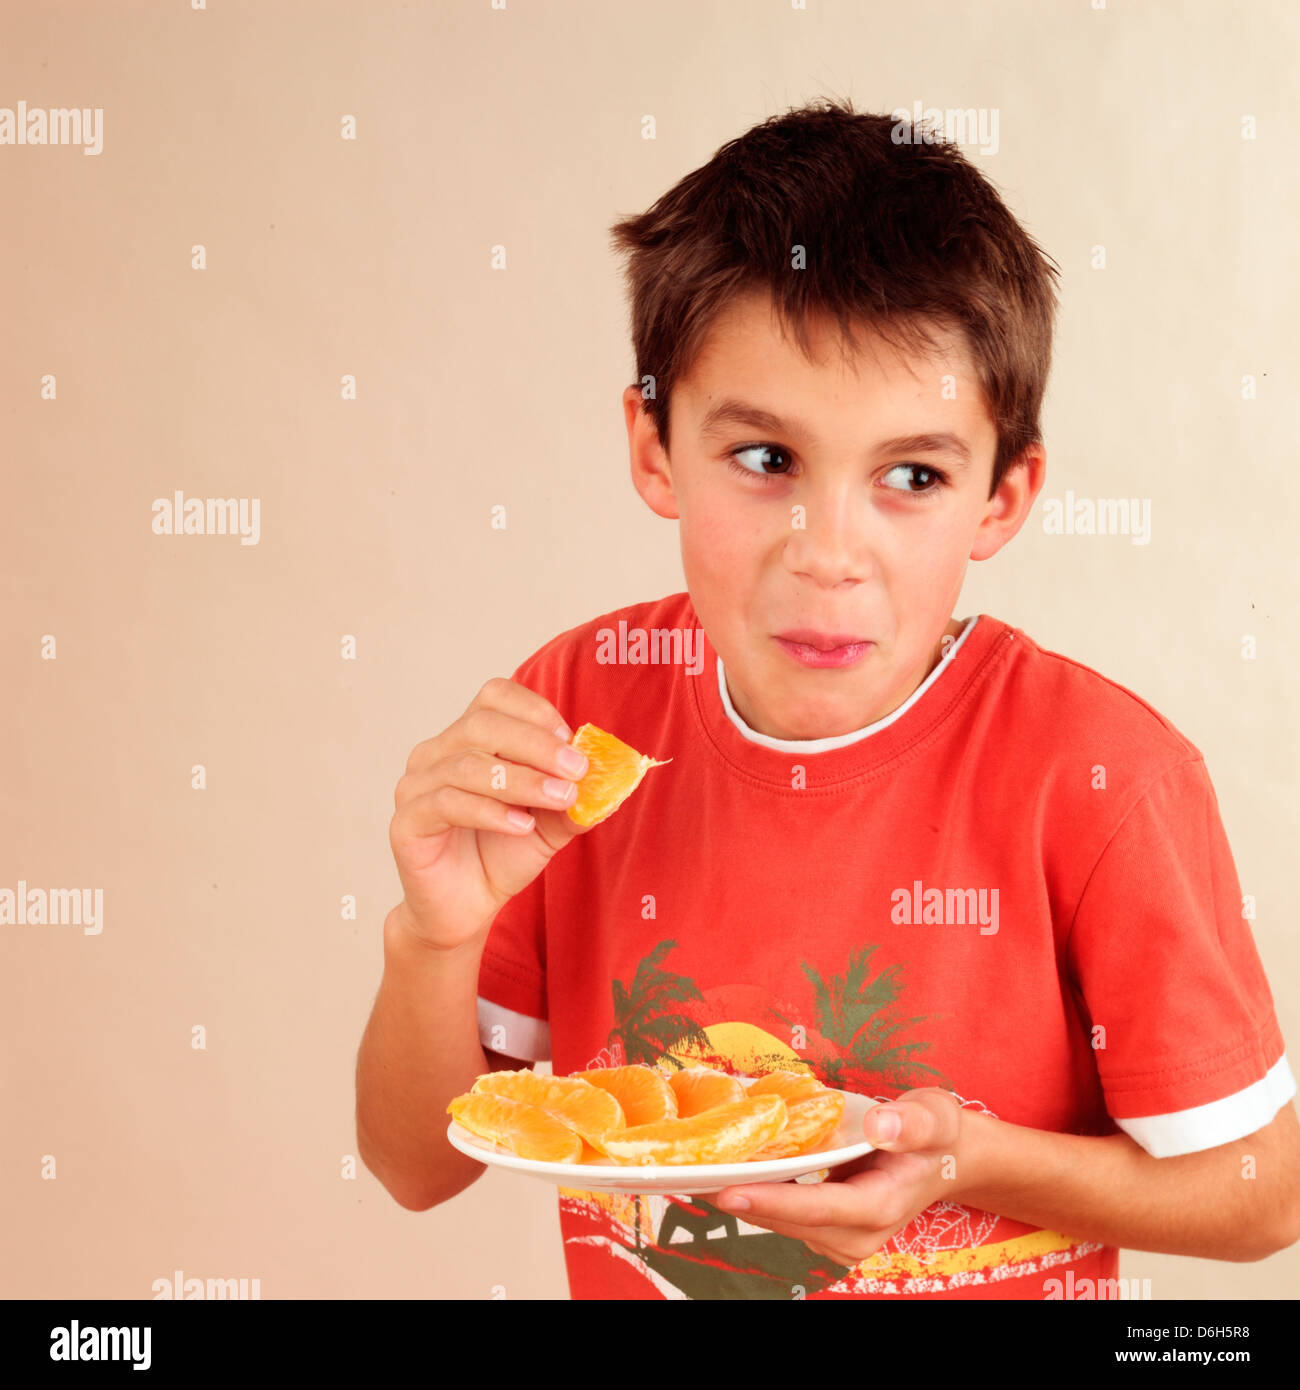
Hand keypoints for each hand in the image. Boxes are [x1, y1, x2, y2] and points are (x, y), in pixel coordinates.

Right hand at [388, 677, 593, 950]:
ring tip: (560, 798)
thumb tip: (606, 778)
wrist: (466, 909)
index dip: (535, 711)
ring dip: (522, 780)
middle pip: (482, 724)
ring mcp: (415, 786)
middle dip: (537, 744)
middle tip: (576, 769)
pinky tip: (522, 826)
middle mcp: (435, 753)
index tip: (572, 740)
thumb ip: (572, 798)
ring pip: (467, 764)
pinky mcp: (406, 823)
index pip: (495, 696)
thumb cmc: (501, 854)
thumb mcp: (550, 823)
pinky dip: (490, 811)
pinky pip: (446, 803)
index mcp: (467, 738)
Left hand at [714, 1088, 966, 1269]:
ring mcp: (840, 1235)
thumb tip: (879, 1125)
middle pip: (788, 1219)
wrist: (944, 1157)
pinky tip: (722, 1169)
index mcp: (882, 1205)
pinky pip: (782, 1212)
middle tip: (685, 1172)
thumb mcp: (934, 1117)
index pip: (820, 1208)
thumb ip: (910, 1122)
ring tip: (690, 1170)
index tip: (728, 1190)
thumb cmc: (937, 1133)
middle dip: (738, 1198)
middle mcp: (857, 1233)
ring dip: (738, 1198)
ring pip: (779, 1220)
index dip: (773, 1202)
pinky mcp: (826, 1227)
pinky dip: (753, 1193)